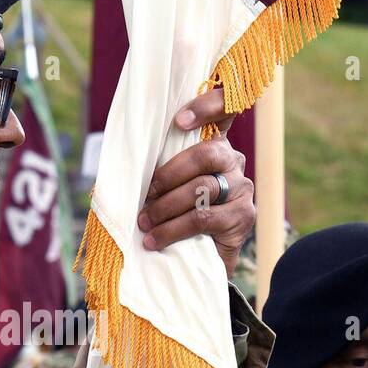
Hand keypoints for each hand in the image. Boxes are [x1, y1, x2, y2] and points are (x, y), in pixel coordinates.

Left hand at [137, 91, 254, 276]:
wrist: (200, 260)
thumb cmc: (174, 216)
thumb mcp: (164, 186)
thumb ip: (157, 167)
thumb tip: (124, 158)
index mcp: (214, 144)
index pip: (223, 111)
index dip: (207, 107)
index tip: (179, 121)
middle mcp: (233, 161)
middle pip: (206, 154)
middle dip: (168, 175)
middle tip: (145, 195)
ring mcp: (242, 188)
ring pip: (202, 188)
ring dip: (165, 207)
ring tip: (144, 222)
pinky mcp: (243, 216)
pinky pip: (204, 218)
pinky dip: (173, 229)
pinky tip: (156, 239)